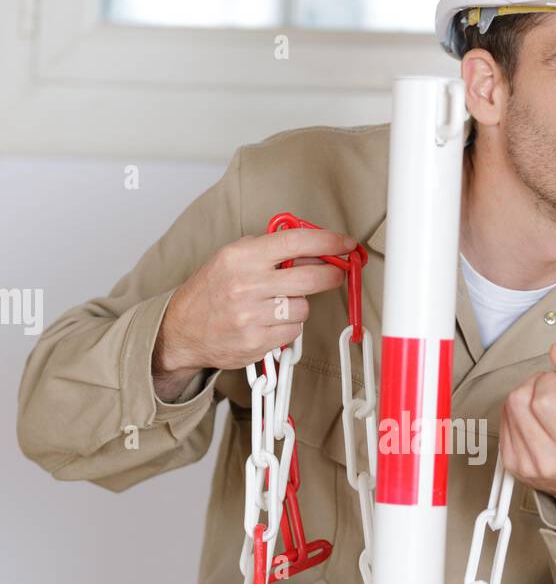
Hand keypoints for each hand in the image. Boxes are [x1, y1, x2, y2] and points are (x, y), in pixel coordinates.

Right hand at [153, 226, 354, 388]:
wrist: (181, 330)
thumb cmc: (210, 292)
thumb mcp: (232, 259)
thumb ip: (269, 251)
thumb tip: (313, 249)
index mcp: (241, 257)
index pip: (295, 242)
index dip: (328, 241)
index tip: (345, 244)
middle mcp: (246, 284)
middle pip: (310, 278)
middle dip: (331, 275)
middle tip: (335, 273)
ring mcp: (251, 316)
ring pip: (303, 308)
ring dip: (299, 306)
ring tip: (279, 304)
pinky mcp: (256, 342)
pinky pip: (293, 332)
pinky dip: (288, 327)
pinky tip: (270, 322)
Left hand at [499, 343, 555, 526]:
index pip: (544, 401)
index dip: (551, 380)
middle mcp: (548, 463)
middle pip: (520, 401)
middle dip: (536, 383)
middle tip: (554, 389)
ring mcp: (526, 465)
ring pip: (509, 407)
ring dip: (526, 394)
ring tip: (546, 404)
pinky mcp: (511, 464)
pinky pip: (503, 420)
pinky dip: (518, 410)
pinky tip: (536, 417)